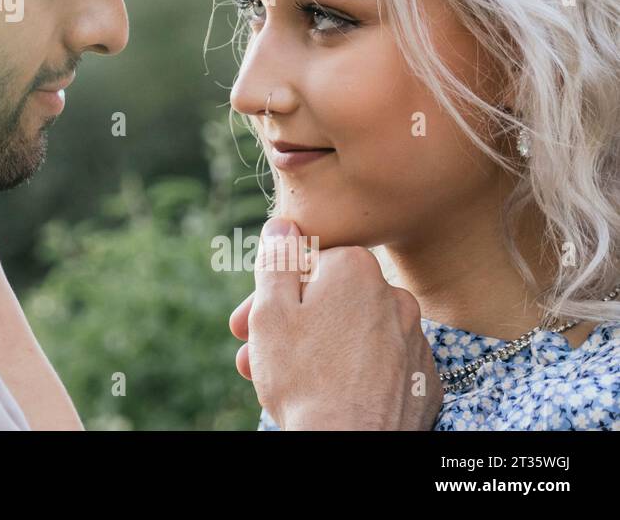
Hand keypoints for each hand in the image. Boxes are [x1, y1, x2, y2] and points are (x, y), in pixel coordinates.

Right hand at [229, 217, 442, 430]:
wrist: (351, 447)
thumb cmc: (304, 378)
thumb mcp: (271, 312)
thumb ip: (277, 261)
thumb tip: (283, 225)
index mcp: (355, 268)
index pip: (307, 263)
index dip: (274, 293)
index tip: (249, 322)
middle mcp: (394, 296)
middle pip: (331, 300)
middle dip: (292, 324)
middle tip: (257, 353)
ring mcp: (414, 338)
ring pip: (354, 333)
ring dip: (320, 348)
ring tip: (287, 379)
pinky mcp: (424, 377)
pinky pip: (381, 361)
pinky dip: (356, 370)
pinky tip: (331, 390)